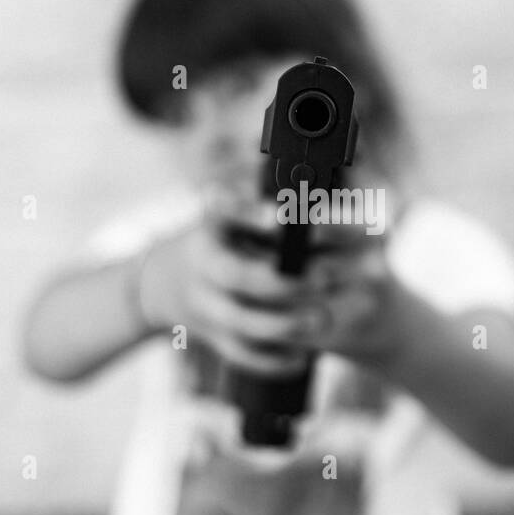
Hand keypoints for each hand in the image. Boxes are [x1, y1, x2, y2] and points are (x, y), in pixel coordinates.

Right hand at [138, 190, 403, 375]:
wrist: (176, 281)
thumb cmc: (233, 234)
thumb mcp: (245, 202)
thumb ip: (282, 187)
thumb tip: (337, 156)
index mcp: (213, 218)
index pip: (224, 209)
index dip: (254, 213)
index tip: (287, 216)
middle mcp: (202, 259)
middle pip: (237, 274)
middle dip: (283, 280)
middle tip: (326, 279)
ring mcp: (203, 302)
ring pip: (240, 321)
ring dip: (283, 323)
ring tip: (323, 320)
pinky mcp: (212, 337)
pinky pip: (240, 353)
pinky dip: (271, 359)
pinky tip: (301, 357)